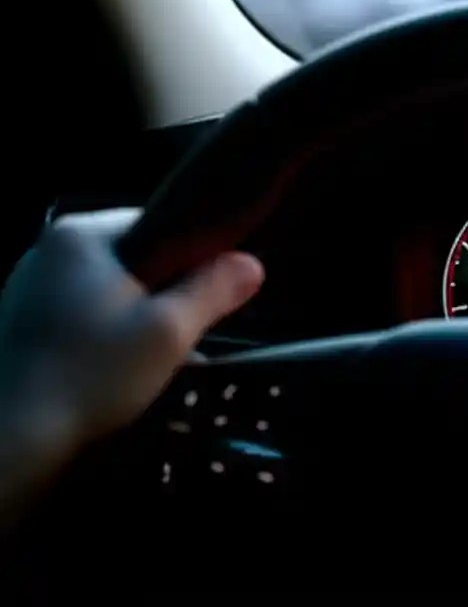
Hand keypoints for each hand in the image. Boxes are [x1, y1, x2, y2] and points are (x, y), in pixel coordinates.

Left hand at [1, 209, 262, 524]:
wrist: (14, 436)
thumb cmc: (93, 373)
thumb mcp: (170, 331)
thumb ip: (214, 291)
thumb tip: (252, 263)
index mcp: (80, 235)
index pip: (157, 224)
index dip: (192, 259)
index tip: (206, 298)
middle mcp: (46, 250)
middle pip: (132, 259)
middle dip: (161, 294)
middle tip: (179, 335)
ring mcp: (25, 287)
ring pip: (106, 290)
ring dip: (132, 317)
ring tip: (146, 359)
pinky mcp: (17, 322)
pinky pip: (78, 314)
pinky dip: (100, 335)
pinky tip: (110, 369)